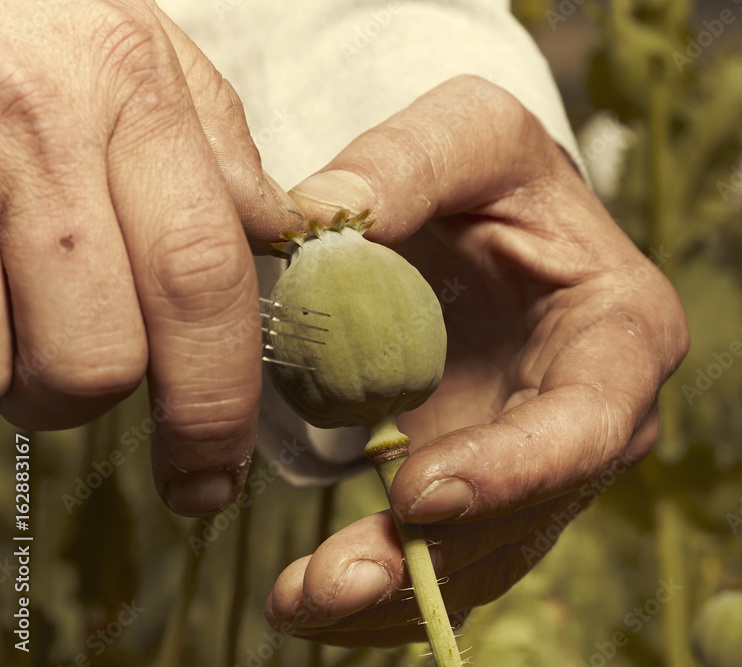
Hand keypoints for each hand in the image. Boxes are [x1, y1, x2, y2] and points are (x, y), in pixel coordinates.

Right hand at [0, 1, 302, 514]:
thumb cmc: (32, 15)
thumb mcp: (136, 47)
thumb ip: (214, 149)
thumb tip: (277, 238)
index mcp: (128, 88)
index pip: (203, 279)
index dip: (216, 398)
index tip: (217, 472)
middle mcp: (37, 127)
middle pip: (99, 354)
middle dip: (101, 405)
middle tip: (89, 392)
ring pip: (1, 369)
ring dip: (18, 379)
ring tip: (19, 317)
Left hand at [264, 76, 688, 645]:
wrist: (494, 221)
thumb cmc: (497, 173)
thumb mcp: (469, 134)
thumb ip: (408, 162)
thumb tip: (315, 223)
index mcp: (624, 332)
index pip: (588, 421)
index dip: (514, 467)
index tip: (418, 492)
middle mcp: (600, 417)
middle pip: (533, 510)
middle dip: (437, 553)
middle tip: (333, 579)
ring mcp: (543, 464)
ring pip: (485, 554)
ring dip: (397, 591)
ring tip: (299, 602)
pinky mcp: (488, 489)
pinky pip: (448, 559)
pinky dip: (383, 591)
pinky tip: (308, 604)